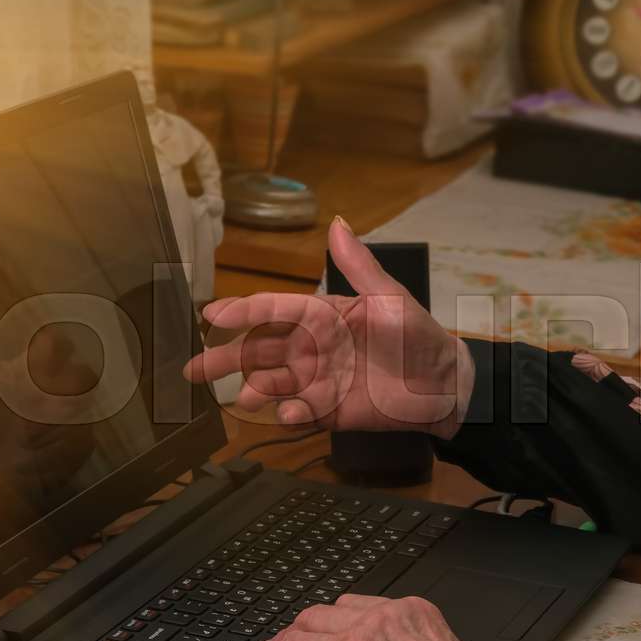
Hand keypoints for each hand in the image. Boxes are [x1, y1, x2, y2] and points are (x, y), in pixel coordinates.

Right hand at [182, 217, 474, 436]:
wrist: (445, 385)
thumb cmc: (420, 335)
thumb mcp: (392, 297)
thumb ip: (360, 267)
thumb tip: (338, 225)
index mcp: (323, 315)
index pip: (275, 311)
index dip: (242, 312)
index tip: (211, 313)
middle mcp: (313, 347)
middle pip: (261, 351)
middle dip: (226, 359)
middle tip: (194, 368)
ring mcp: (320, 380)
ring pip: (275, 384)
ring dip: (257, 389)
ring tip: (246, 397)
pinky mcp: (331, 411)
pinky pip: (302, 412)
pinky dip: (290, 414)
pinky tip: (287, 414)